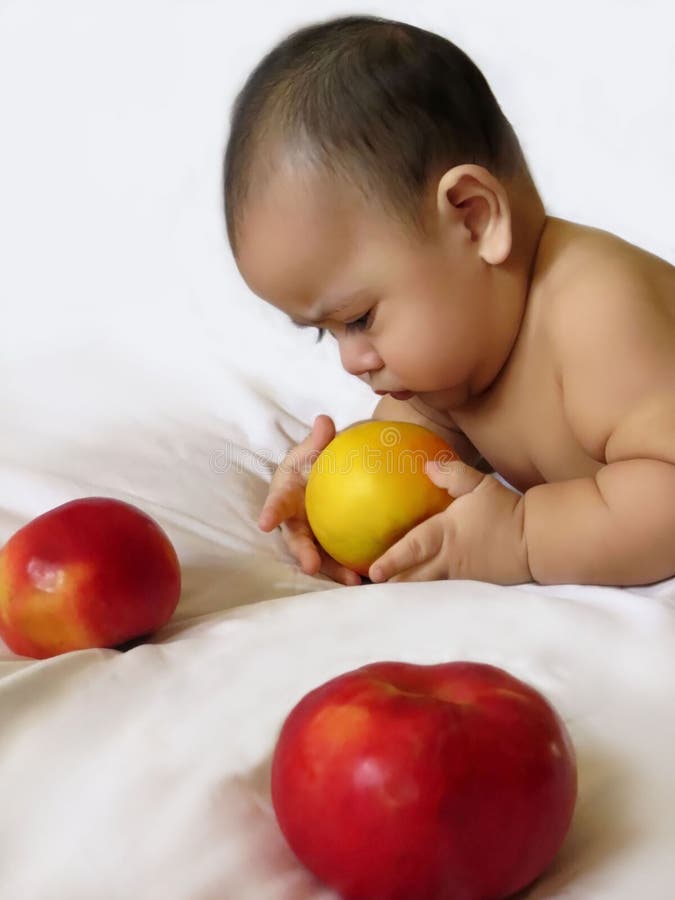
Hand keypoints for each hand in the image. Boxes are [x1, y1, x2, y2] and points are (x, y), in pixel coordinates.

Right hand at [258, 415, 362, 585]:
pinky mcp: (328, 547)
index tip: (265, 522)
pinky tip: (375, 575)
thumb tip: (325, 420)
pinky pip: (340, 557)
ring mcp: (311, 538)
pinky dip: (354, 568)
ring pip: (320, 557)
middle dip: (302, 554)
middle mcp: (295, 524)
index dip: (269, 513)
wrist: (315, 481)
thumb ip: (317, 440)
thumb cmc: (308, 465)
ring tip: (354, 581)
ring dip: (333, 571)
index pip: (276, 504)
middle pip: (297, 541)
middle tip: (309, 565)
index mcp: (285, 499)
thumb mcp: (309, 451)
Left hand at [368, 460, 531, 584]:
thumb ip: (451, 474)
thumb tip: (426, 465)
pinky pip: (441, 591)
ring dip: (404, 592)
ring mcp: (458, 577)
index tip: (373, 571)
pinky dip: (424, 594)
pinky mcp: (469, 586)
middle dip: (390, 585)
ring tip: (382, 595)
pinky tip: (412, 595)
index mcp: (446, 534)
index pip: (413, 549)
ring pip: (424, 589)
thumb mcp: (479, 484)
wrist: (535, 539)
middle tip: (367, 588)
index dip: (392, 561)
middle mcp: (448, 560)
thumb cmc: (504, 510)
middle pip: (412, 578)